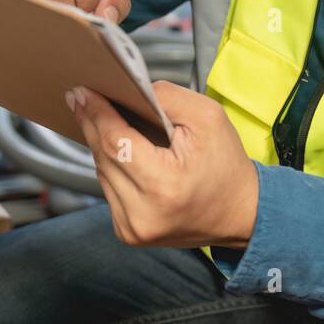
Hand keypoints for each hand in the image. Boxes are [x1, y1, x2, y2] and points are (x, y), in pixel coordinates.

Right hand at [0, 0, 129, 23]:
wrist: (25, 1)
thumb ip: (113, 2)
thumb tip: (107, 16)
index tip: (87, 12)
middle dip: (68, 16)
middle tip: (68, 28)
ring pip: (30, 7)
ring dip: (44, 26)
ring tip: (48, 30)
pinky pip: (7, 17)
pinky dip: (21, 30)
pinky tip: (27, 32)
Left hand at [66, 81, 258, 248]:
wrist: (241, 213)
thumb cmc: (226, 165)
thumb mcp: (207, 117)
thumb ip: (166, 97)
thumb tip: (128, 91)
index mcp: (163, 185)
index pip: (115, 142)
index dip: (96, 113)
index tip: (82, 92)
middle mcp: (142, 213)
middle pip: (102, 156)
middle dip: (93, 123)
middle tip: (82, 97)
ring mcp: (132, 228)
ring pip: (101, 172)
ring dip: (102, 145)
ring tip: (106, 120)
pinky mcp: (128, 232)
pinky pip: (108, 188)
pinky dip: (112, 167)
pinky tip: (121, 151)